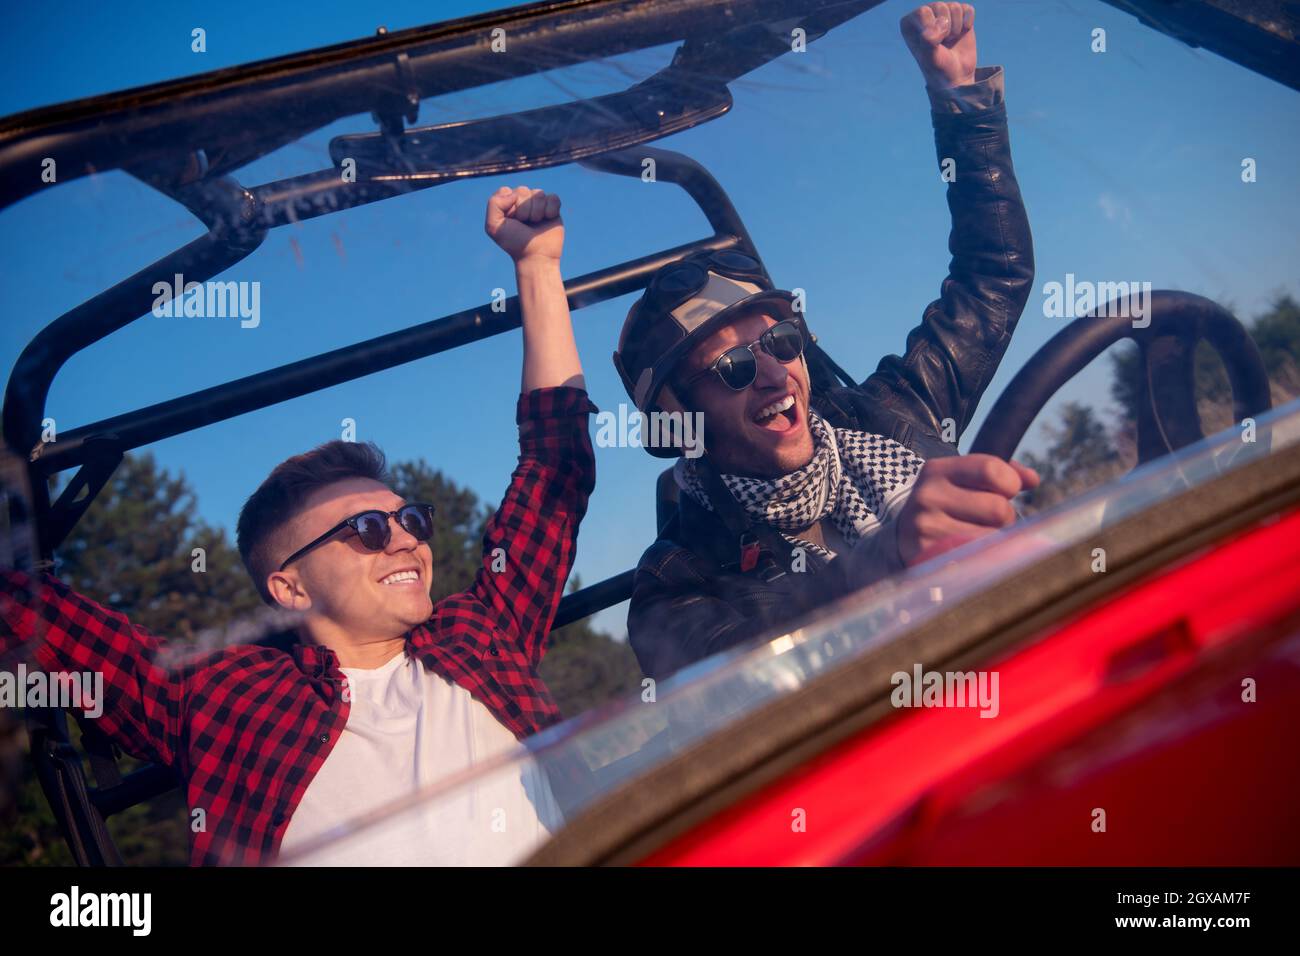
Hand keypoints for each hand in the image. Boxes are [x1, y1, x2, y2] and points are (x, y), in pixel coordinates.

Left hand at [485, 185, 563, 263]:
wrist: (536, 257)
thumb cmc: (514, 243)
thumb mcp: (493, 226)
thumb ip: (494, 203)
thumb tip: (514, 193)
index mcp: (507, 204)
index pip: (506, 191)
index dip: (509, 206)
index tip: (510, 221)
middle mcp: (523, 202)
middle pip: (523, 190)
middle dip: (523, 210)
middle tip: (524, 225)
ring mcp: (538, 204)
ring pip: (538, 194)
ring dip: (536, 212)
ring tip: (535, 225)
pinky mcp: (553, 208)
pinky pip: (553, 198)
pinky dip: (550, 210)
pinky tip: (547, 219)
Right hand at [896, 454, 1038, 565]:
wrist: (904, 536)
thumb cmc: (946, 504)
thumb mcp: (964, 480)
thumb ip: (1000, 473)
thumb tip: (1032, 480)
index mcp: (938, 470)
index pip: (991, 469)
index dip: (1010, 482)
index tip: (1005, 490)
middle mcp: (928, 496)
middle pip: (998, 508)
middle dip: (1003, 516)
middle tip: (986, 519)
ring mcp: (926, 528)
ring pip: (992, 537)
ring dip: (994, 539)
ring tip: (975, 535)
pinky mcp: (930, 556)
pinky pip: (979, 558)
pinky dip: (983, 557)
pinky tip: (969, 551)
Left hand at [900, 2, 976, 89]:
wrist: (956, 75)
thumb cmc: (938, 67)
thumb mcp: (930, 58)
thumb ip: (928, 41)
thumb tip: (938, 25)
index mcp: (909, 24)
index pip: (922, 12)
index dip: (932, 29)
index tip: (932, 45)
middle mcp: (924, 15)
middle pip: (939, 6)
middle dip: (946, 28)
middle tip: (943, 43)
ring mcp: (942, 13)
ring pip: (953, 7)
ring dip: (956, 27)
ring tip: (950, 40)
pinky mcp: (959, 14)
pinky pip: (967, 9)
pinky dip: (968, 22)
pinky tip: (962, 32)